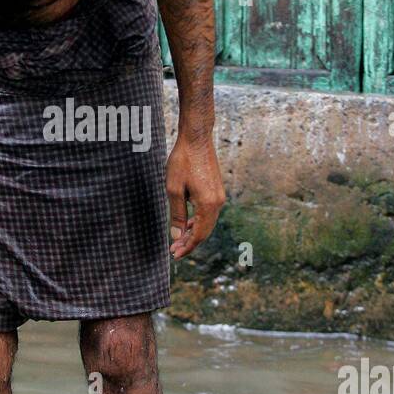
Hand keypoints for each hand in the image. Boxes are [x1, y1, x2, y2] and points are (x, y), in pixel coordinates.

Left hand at [166, 136, 224, 259]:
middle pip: (205, 231)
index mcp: (208, 204)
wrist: (196, 138)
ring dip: (193, 232)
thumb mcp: (174, 189)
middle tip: (174, 250)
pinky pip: (208, 213)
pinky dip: (198, 221)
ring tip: (179, 240)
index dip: (187, 247)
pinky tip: (187, 224)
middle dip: (190, 243)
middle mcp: (218, 202)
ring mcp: (219, 196)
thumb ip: (177, 215)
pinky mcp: (217, 191)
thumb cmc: (183, 161)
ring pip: (207, 223)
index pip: (199, 234)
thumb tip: (177, 236)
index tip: (175, 254)